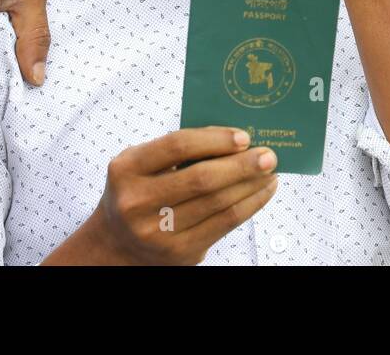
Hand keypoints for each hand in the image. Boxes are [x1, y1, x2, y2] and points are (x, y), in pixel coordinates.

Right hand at [49, 128, 278, 264]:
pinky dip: (250, 205)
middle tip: (269, 155)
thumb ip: (177, 150)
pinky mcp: (179, 253)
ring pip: (218, 203)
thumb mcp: (142, 164)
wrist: (117, 243)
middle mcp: (137, 202)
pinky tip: (262, 192)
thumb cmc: (139, 191)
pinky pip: (224, 224)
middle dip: (242, 165)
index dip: (215, 140)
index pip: (177, 146)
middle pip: (202, 179)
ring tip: (271, 172)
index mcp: (127, 169)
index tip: (244, 137)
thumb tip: (235, 138)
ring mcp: (157, 232)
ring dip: (252, 185)